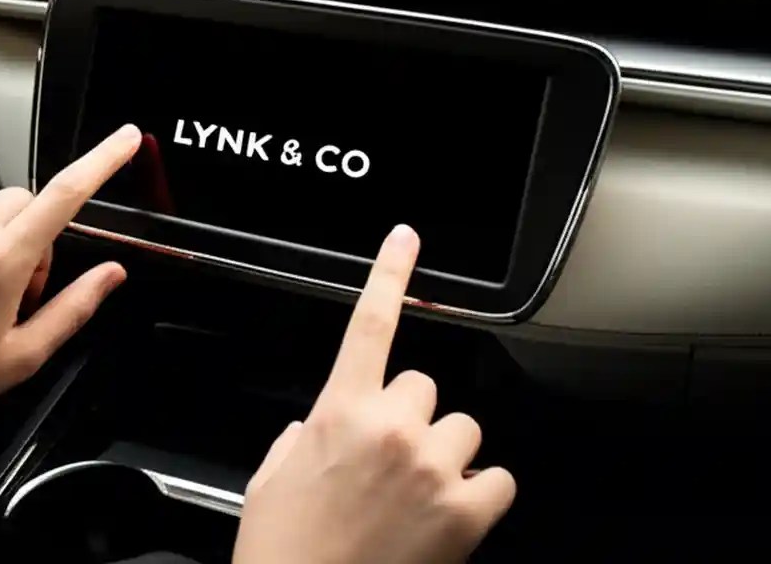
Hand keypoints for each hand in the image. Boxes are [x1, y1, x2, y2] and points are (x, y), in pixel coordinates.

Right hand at [234, 225, 516, 563]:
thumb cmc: (285, 551)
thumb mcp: (272, 479)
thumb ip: (303, 437)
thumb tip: (322, 429)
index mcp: (339, 411)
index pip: (369, 325)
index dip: (389, 273)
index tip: (406, 238)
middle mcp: (392, 429)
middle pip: (424, 386)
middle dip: (410, 416)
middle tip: (387, 461)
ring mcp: (433, 468)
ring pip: (464, 428)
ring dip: (445, 454)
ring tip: (415, 494)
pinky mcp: (465, 512)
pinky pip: (498, 478)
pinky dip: (480, 494)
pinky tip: (449, 514)